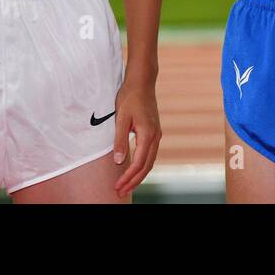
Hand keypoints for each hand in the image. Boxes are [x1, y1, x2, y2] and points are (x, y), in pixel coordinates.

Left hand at [112, 77, 160, 197]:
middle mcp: (155, 136)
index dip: (128, 177)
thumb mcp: (121, 118)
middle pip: (147, 166)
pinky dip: (143, 166)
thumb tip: (119, 161)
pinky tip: (134, 170)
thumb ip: (120, 140)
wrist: (142, 82)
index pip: (139, 163)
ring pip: (150, 161)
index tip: (117, 187)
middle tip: (120, 192)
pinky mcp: (154, 132)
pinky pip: (150, 154)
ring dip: (139, 175)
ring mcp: (156, 134)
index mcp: (148, 134)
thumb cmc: (130, 98)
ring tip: (126, 185)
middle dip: (134, 181)